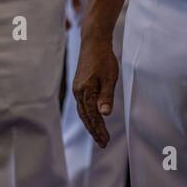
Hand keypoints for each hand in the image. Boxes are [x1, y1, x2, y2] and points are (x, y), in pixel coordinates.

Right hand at [71, 33, 117, 147]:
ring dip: (91, 125)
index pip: (92, 116)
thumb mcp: (109, 78)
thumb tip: (105, 114)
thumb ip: (106, 96)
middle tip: (103, 144)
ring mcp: (77, 89)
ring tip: (99, 136)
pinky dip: (88, 115)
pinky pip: (83, 105)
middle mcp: (78, 92)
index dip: (99, 130)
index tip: (105, 141)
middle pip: (85, 117)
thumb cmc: (103, 58)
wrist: (93, 42)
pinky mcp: (79, 86)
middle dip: (94, 131)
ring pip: (83, 112)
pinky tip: (93, 119)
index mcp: (85, 91)